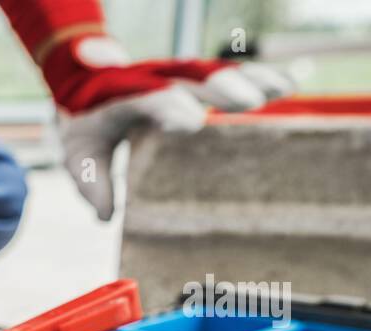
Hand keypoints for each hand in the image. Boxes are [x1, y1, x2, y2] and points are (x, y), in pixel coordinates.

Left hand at [44, 36, 293, 219]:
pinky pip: (230, 74)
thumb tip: (105, 217)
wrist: (84, 78)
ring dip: (249, 79)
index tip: (192, 122)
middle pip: (190, 78)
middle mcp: (155, 78)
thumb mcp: (79, 154)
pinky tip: (291, 83)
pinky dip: (260, 77)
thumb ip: (91, 183)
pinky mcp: (195, 79)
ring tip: (282, 89)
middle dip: (219, 87)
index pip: (146, 97)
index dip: (168, 107)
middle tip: (249, 101)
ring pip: (215, 73)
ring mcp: (178, 76)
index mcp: (122, 94)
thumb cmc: (86, 122)